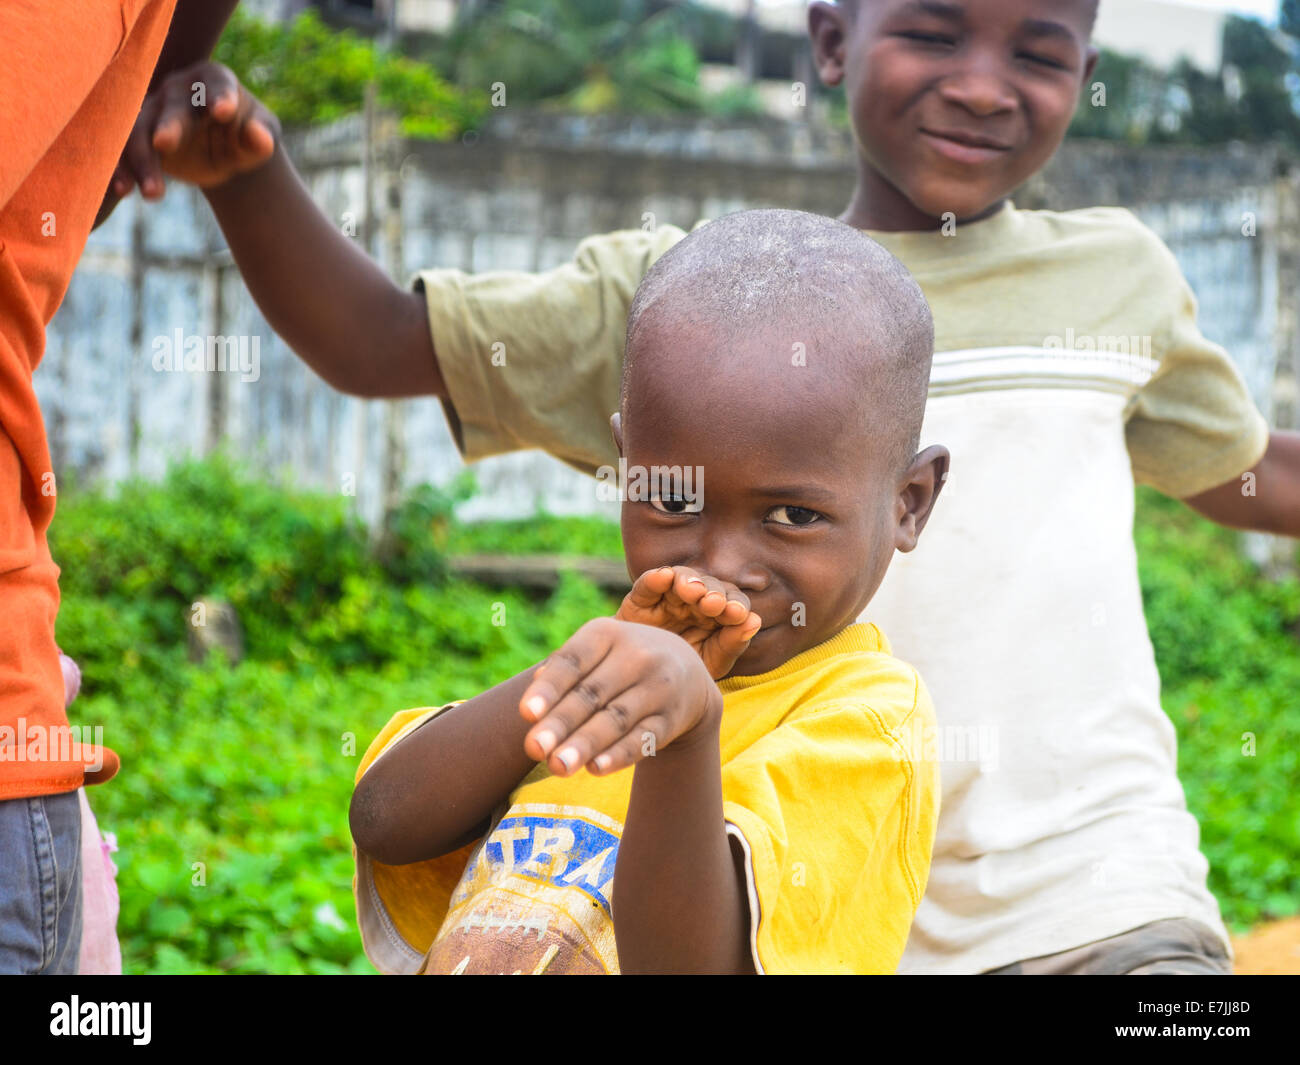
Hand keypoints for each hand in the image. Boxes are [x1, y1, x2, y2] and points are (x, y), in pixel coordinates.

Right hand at [108, 60, 278, 203]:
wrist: (224, 150)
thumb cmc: (246, 136)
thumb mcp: (261, 135)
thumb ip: (262, 135)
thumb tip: (260, 137)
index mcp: (214, 80)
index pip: (216, 85)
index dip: (219, 96)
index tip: (223, 111)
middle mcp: (178, 89)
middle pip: (172, 108)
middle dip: (168, 125)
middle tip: (164, 143)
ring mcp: (153, 109)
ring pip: (140, 131)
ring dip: (143, 161)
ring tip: (153, 193)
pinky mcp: (138, 134)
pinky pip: (123, 150)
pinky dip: (122, 169)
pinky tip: (123, 190)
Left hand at [518, 618, 722, 777]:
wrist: (687, 672)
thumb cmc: (621, 663)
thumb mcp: (597, 652)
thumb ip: (563, 670)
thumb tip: (533, 694)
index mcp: (607, 633)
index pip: (572, 661)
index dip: (549, 688)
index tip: (526, 714)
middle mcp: (636, 655)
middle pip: (591, 694)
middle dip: (560, 723)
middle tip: (533, 748)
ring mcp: (657, 688)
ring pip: (616, 719)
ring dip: (585, 744)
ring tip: (557, 766)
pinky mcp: (672, 718)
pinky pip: (644, 738)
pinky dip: (619, 754)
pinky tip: (596, 768)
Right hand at [616, 566, 760, 679]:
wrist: (641, 684)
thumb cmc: (682, 672)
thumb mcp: (711, 663)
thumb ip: (732, 644)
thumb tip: (754, 620)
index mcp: (717, 615)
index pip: (733, 602)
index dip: (736, 604)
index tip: (738, 614)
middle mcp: (695, 602)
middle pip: (710, 586)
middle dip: (714, 592)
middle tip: (714, 603)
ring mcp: (668, 598)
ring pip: (681, 578)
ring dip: (689, 581)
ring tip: (693, 591)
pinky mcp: (640, 599)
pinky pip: (648, 583)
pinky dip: (656, 577)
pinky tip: (664, 576)